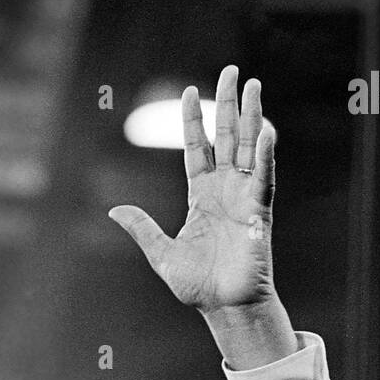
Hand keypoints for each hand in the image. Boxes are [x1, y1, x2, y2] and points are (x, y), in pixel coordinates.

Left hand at [109, 66, 275, 312]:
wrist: (224, 309)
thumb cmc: (197, 287)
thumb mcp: (161, 254)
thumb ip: (143, 228)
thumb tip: (115, 209)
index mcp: (200, 196)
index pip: (196, 148)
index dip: (193, 119)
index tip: (189, 90)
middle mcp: (224, 190)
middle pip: (226, 137)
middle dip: (228, 104)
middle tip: (231, 70)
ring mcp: (243, 198)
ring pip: (248, 148)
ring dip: (252, 116)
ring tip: (254, 84)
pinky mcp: (258, 212)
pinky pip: (263, 177)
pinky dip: (264, 154)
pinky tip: (264, 129)